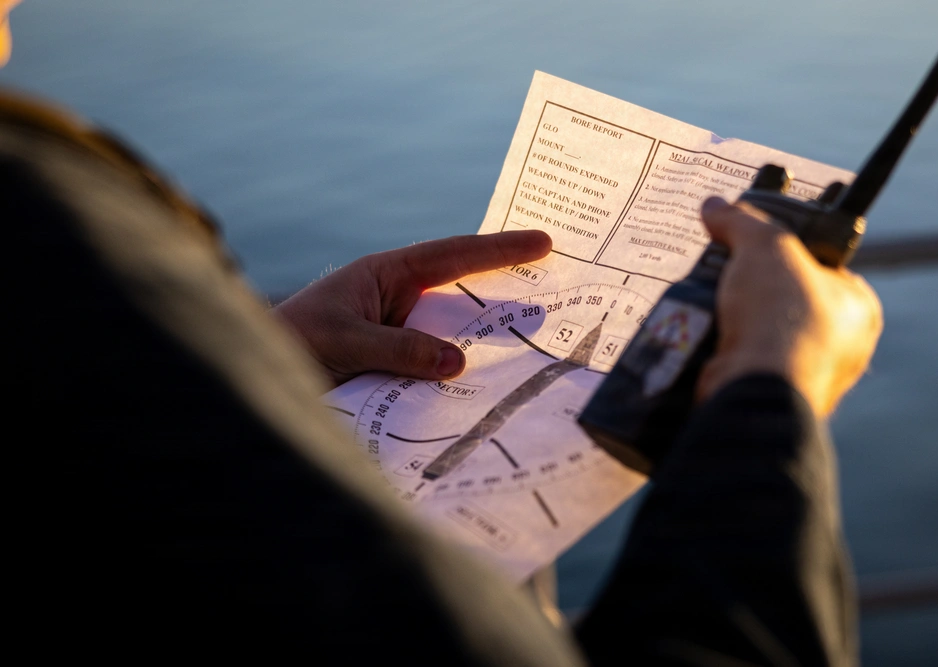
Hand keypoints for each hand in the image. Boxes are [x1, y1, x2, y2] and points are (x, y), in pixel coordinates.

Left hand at [273, 231, 551, 386]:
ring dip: (485, 341)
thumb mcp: (343, 341)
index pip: (451, 256)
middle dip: (505, 291)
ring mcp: (397, 335)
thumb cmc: (288, 343)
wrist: (253, 379)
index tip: (543, 242)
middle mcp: (396, 301)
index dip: (498, 250)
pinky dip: (458, 376)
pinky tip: (483, 391)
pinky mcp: (393, 368)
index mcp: (385, 275)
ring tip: (534, 347)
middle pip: (462, 292)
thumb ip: (399, 350)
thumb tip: (457, 363)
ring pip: (452, 334)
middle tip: (558, 293)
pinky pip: (435, 368)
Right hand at [696, 197, 882, 416]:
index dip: (790, 249)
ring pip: (759, 330)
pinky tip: (707, 330)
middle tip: (729, 267)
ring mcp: (802, 373)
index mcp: (857, 308)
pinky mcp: (766, 391)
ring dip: (732, 315)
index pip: (824, 267)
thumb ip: (742, 221)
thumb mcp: (765, 246)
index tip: (760, 240)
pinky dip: (720, 343)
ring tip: (712, 298)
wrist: (756, 387)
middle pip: (785, 298)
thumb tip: (715, 207)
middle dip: (753, 285)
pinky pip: (739, 357)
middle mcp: (837, 345)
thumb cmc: (783, 318)